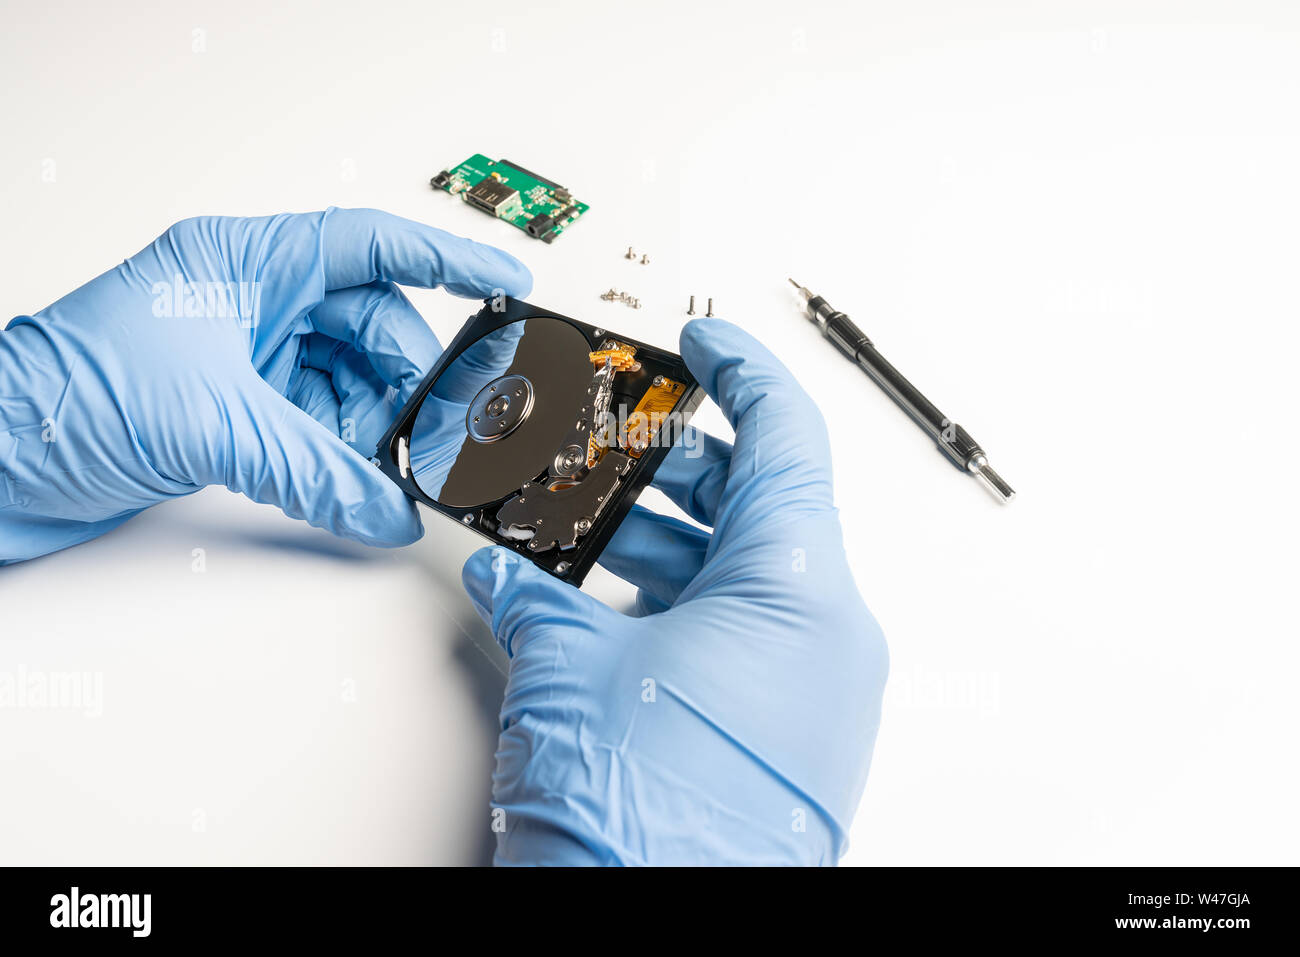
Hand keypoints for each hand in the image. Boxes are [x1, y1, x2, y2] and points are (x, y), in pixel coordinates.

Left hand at [0, 208, 529, 562]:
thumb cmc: (56, 399)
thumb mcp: (211, 424)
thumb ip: (316, 470)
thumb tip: (388, 508)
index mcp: (242, 262)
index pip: (367, 246)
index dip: (445, 261)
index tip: (505, 285)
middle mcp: (249, 302)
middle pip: (369, 328)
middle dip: (411, 381)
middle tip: (445, 431)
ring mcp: (243, 358)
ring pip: (347, 382)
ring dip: (378, 429)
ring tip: (399, 471)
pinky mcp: (233, 410)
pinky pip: (317, 425)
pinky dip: (343, 457)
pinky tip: (360, 487)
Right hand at [462, 319, 888, 864]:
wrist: (656, 937)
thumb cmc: (646, 822)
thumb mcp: (571, 672)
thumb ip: (537, 600)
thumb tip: (507, 576)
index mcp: (802, 589)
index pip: (786, 435)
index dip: (740, 370)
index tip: (703, 339)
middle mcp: (827, 635)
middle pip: (759, 503)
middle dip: (674, 465)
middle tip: (612, 441)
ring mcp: (813, 689)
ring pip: (743, 573)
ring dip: (664, 541)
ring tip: (586, 522)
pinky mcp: (785, 731)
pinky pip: (742, 634)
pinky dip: (677, 605)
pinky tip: (603, 604)